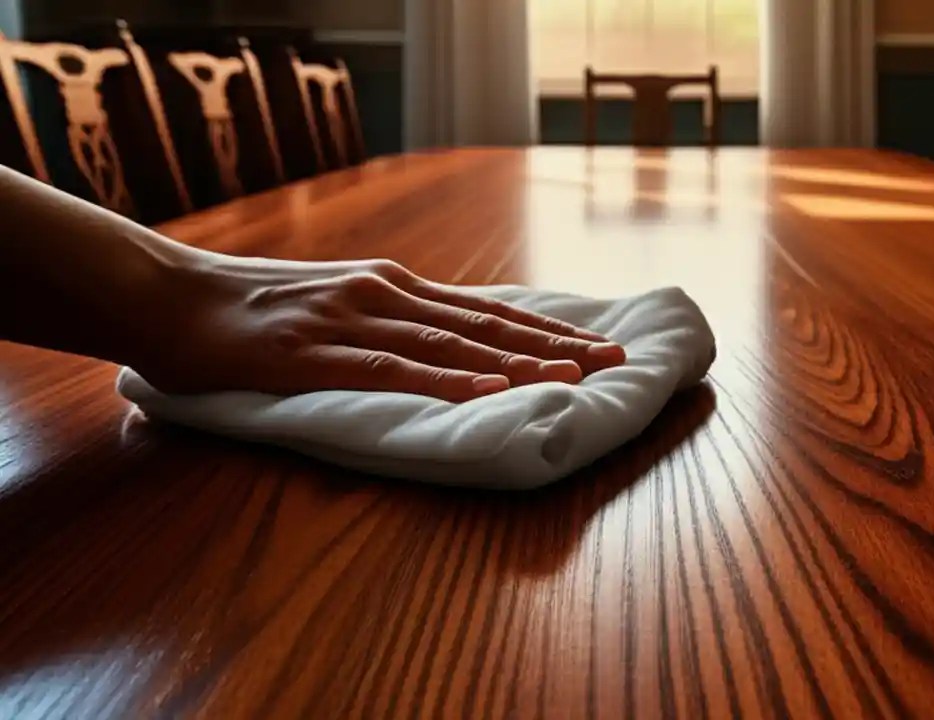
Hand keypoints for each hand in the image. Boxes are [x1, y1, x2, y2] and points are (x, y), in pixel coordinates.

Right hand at [130, 256, 626, 401]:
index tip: (598, 345)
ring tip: (569, 378)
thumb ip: (391, 322)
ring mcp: (350, 320)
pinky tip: (482, 390)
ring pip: (449, 343)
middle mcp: (384, 294)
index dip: (547, 328)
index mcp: (393, 287)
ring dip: (514, 361)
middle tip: (612, 360)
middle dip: (554, 343)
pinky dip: (442, 379)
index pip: (488, 310)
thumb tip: (452, 347)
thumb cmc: (255, 309)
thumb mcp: (337, 304)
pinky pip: (388, 367)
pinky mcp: (312, 353)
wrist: (171, 295)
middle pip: (486, 322)